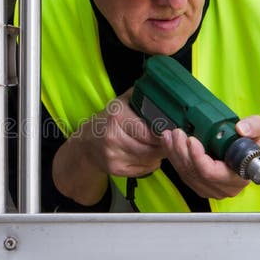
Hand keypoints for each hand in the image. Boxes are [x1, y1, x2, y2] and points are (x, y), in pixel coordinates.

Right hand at [52, 90, 169, 204]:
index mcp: (117, 118)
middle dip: (164, 146)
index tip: (172, 132)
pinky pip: (144, 170)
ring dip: (158, 155)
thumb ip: (141, 95)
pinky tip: (147, 155)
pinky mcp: (115, 169)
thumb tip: (161, 89)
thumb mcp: (122, 102)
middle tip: (168, 140)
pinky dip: (150, 164)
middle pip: (151, 149)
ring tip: (157, 146)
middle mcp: (113, 138)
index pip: (149, 132)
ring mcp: (113, 156)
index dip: (163, 134)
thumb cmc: (109, 120)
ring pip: (149, 160)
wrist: (87, 141)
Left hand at [159, 127, 249, 198]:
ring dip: (174, 154)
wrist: (251, 155)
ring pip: (186, 174)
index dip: (197, 157)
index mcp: (237, 177)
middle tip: (177, 133)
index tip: (192, 140)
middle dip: (182, 151)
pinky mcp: (200, 185)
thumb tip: (241, 128)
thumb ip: (254, 127)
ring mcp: (210, 189)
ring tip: (170, 136)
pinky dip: (174, 158)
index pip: (211, 173)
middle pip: (194, 173)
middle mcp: (223, 187)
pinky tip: (170, 144)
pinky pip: (183, 174)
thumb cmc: (255, 146)